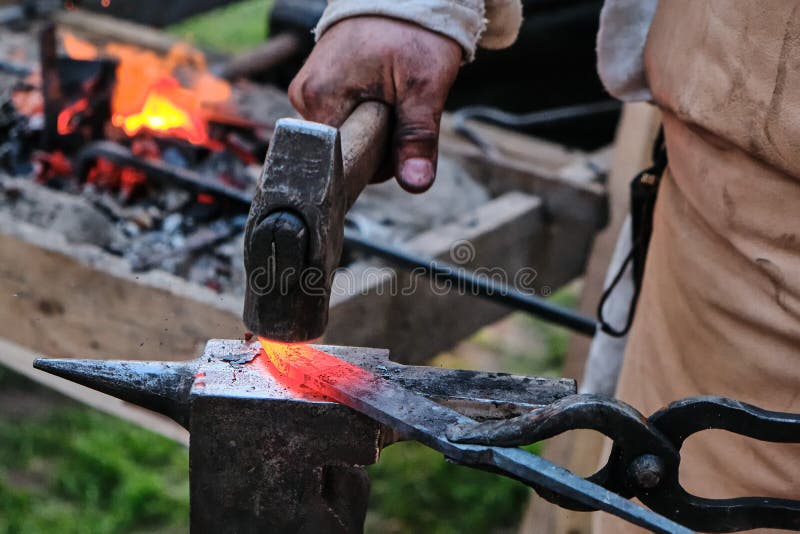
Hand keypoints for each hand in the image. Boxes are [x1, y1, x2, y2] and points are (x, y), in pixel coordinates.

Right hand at [288, 16, 461, 192]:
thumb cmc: (411, 30)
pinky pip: (343, 120)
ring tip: (389, 96)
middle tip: (399, 109)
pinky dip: (366, 115)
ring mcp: (308, 91)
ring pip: (346, 138)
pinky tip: (378, 94)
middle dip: (378, 144)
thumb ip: (416, 137)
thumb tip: (415, 183)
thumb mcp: (423, 87)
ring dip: (373, 130)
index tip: (397, 142)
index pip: (342, 162)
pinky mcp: (317, 88)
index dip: (375, 162)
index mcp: (320, 98)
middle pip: (344, 152)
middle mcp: (304, 97)